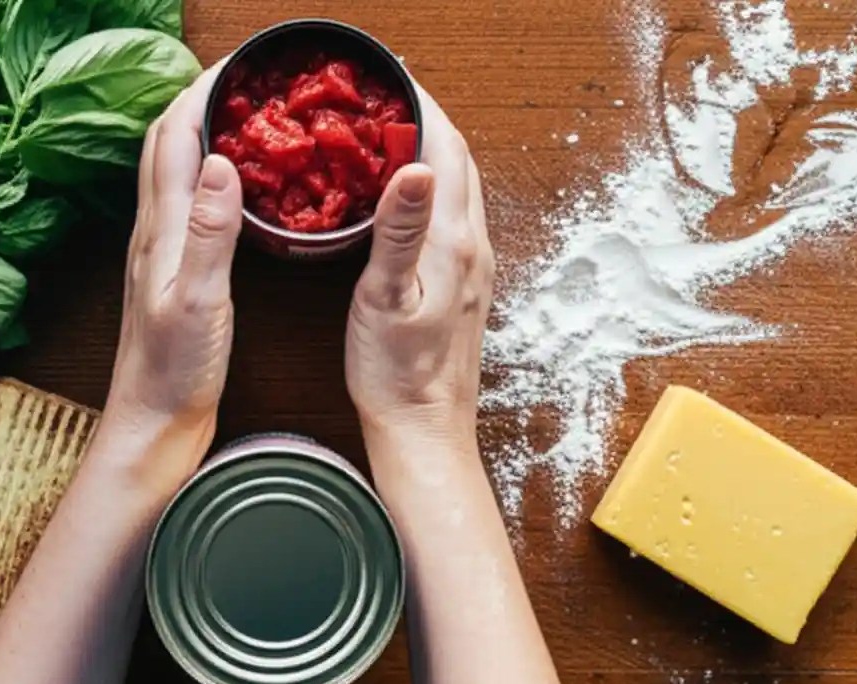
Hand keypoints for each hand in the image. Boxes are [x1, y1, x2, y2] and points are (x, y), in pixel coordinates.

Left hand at [100, 65, 242, 471]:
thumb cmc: (174, 374)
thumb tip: (219, 162)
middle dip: (199, 101)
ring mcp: (159, 253)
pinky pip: (186, 204)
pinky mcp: (172, 274)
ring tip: (240, 116)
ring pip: (173, 172)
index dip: (199, 94)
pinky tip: (231, 185)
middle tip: (244, 81)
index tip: (239, 68)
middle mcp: (152, 234)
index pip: (170, 139)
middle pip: (165, 146)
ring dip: (199, 134)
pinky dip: (206, 176)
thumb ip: (209, 232)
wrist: (153, 428)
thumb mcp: (199, 300)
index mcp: (159, 232)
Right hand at [345, 86, 493, 454]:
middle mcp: (472, 247)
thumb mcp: (385, 298)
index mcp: (453, 242)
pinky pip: (450, 217)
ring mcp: (472, 267)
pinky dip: (429, 189)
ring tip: (389, 133)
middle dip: (425, 120)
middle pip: (457, 161)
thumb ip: (399, 229)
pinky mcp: (463, 286)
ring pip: (456, 188)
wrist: (424, 432)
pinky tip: (402, 197)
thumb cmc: (397, 375)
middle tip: (384, 97)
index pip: (445, 150)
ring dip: (429, 153)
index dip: (420, 106)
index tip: (388, 79)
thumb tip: (414, 165)